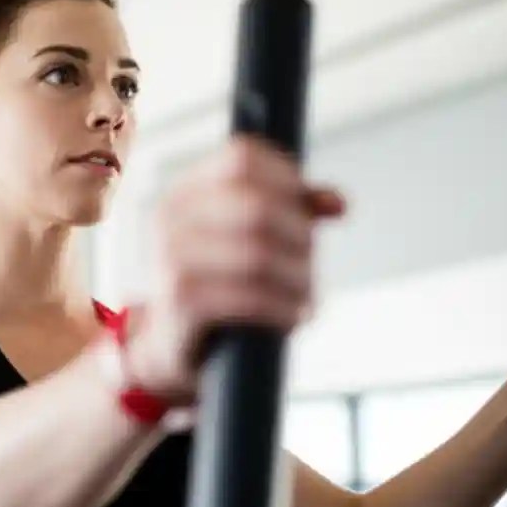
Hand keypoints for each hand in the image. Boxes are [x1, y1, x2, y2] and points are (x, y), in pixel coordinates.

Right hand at [122, 135, 346, 404]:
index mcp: (183, 194)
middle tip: (309, 259)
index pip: (241, 158)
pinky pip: (250, 297)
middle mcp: (169, 220)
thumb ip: (289, 212)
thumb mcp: (243, 241)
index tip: (305, 208)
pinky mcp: (181, 303)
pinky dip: (284, 307)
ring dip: (297, 277)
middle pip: (257, 206)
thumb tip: (338, 204)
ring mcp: (170, 261)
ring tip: (305, 293)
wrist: (170, 349)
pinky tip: (294, 314)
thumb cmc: (216, 288)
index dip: (286, 177)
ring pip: (258, 254)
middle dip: (298, 234)